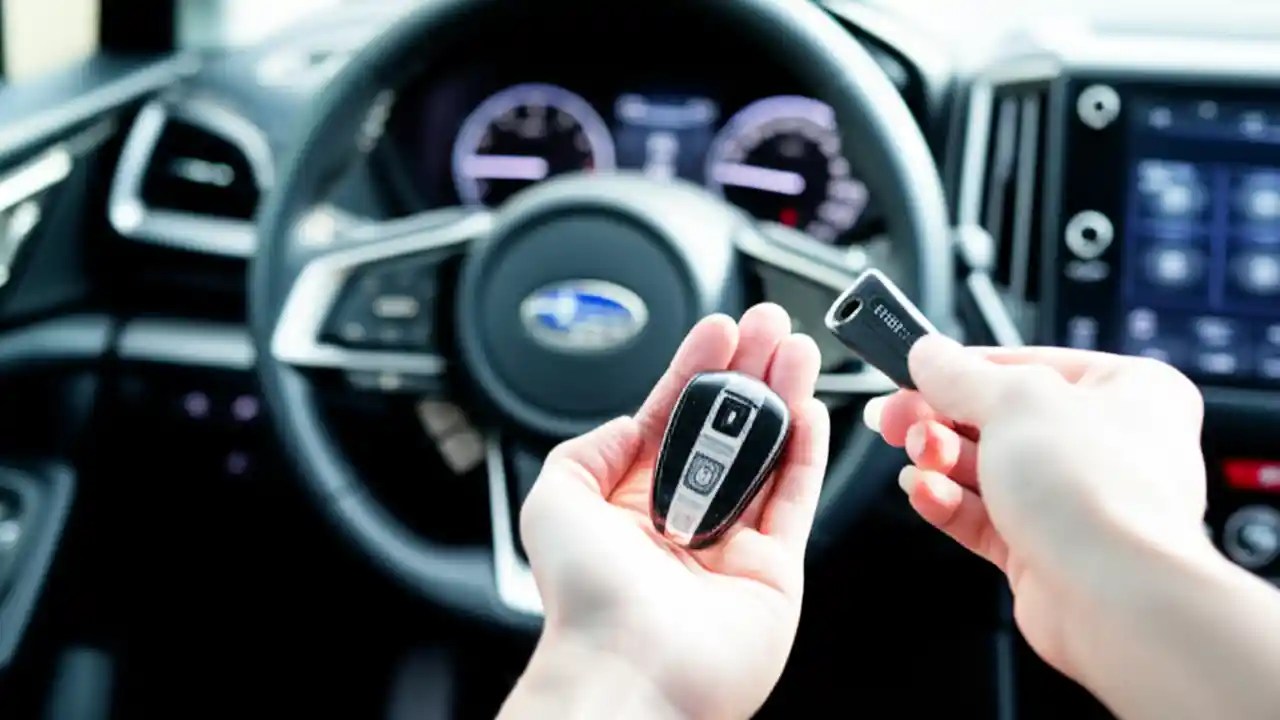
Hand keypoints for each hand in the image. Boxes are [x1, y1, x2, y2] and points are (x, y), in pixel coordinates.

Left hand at [502, 304, 828, 719]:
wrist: (630, 667)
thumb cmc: (585, 597)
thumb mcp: (554, 497)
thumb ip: (590, 448)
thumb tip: (629, 424)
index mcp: (630, 504)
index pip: (671, 419)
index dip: (695, 370)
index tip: (718, 331)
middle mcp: (682, 521)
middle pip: (724, 429)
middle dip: (747, 372)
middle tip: (769, 326)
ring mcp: (730, 544)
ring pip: (764, 456)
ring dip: (781, 398)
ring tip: (796, 349)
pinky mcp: (774, 569)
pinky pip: (795, 499)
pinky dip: (807, 453)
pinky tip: (808, 408)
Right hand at [865, 336, 1211, 682]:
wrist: (1116, 597)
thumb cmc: (1097, 490)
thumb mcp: (1013, 401)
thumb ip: (959, 374)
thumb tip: (928, 353)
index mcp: (1127, 390)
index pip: (1025, 364)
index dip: (960, 369)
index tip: (911, 373)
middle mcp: (1109, 445)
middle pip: (999, 418)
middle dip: (942, 422)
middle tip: (899, 421)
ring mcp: (1078, 501)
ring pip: (987, 470)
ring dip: (942, 463)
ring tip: (921, 462)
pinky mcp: (1047, 550)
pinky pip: (986, 517)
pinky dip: (950, 504)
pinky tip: (926, 494)